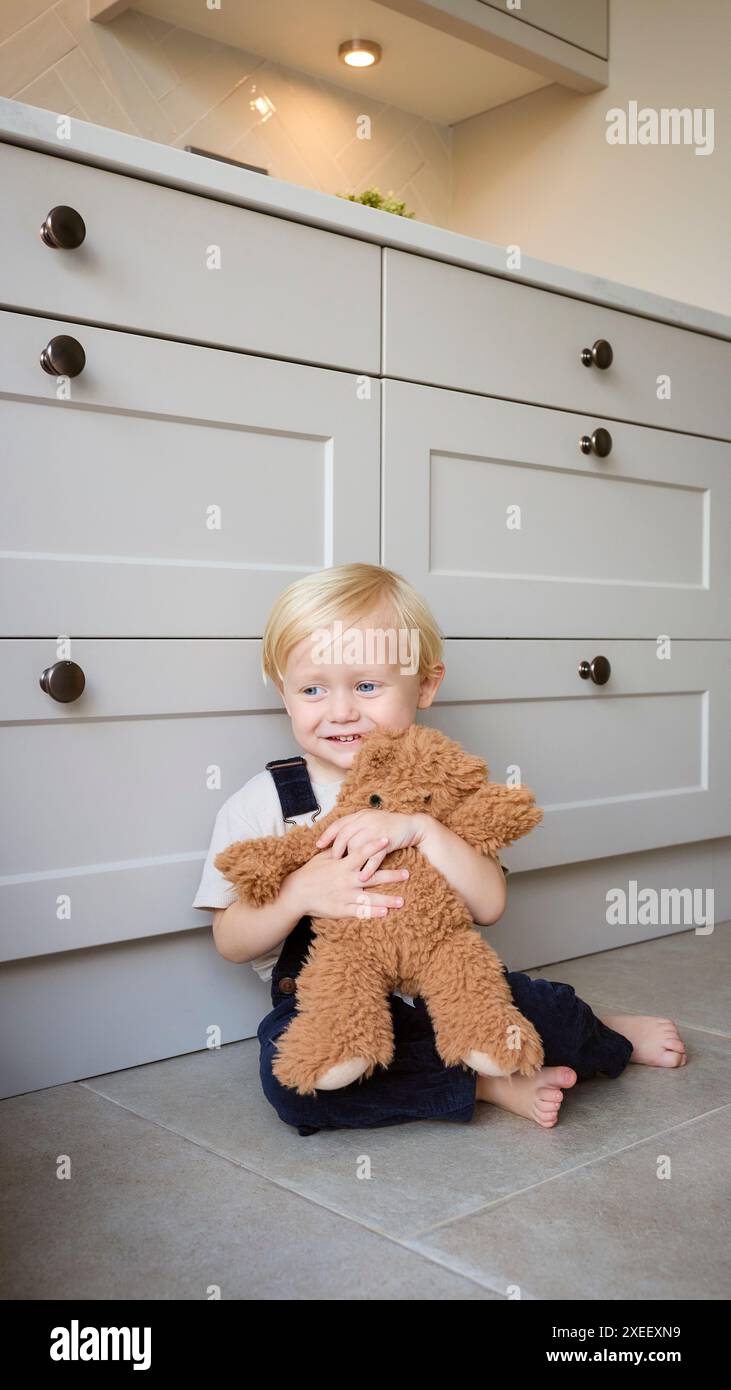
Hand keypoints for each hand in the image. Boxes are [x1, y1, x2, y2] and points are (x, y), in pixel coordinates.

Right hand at [291, 843, 410, 920]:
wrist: (296, 894)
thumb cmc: (310, 873)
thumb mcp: (323, 858)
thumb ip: (339, 851)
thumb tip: (349, 840)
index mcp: (342, 865)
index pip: (361, 853)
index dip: (374, 846)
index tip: (388, 839)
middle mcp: (346, 880)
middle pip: (373, 877)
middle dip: (391, 875)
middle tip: (407, 874)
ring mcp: (345, 896)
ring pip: (370, 898)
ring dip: (387, 899)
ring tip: (402, 901)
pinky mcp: (342, 910)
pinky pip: (360, 912)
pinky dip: (373, 913)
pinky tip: (385, 913)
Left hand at [315, 810, 426, 881]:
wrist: (412, 826)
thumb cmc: (388, 826)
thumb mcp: (370, 821)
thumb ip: (356, 827)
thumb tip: (337, 838)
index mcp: (360, 815)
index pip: (339, 824)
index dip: (327, 834)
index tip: (318, 845)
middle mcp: (366, 821)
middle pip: (344, 835)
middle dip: (337, 850)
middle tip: (333, 862)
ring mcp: (376, 831)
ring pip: (357, 846)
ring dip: (351, 861)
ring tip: (346, 872)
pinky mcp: (387, 841)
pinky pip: (374, 857)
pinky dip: (368, 868)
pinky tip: (363, 877)